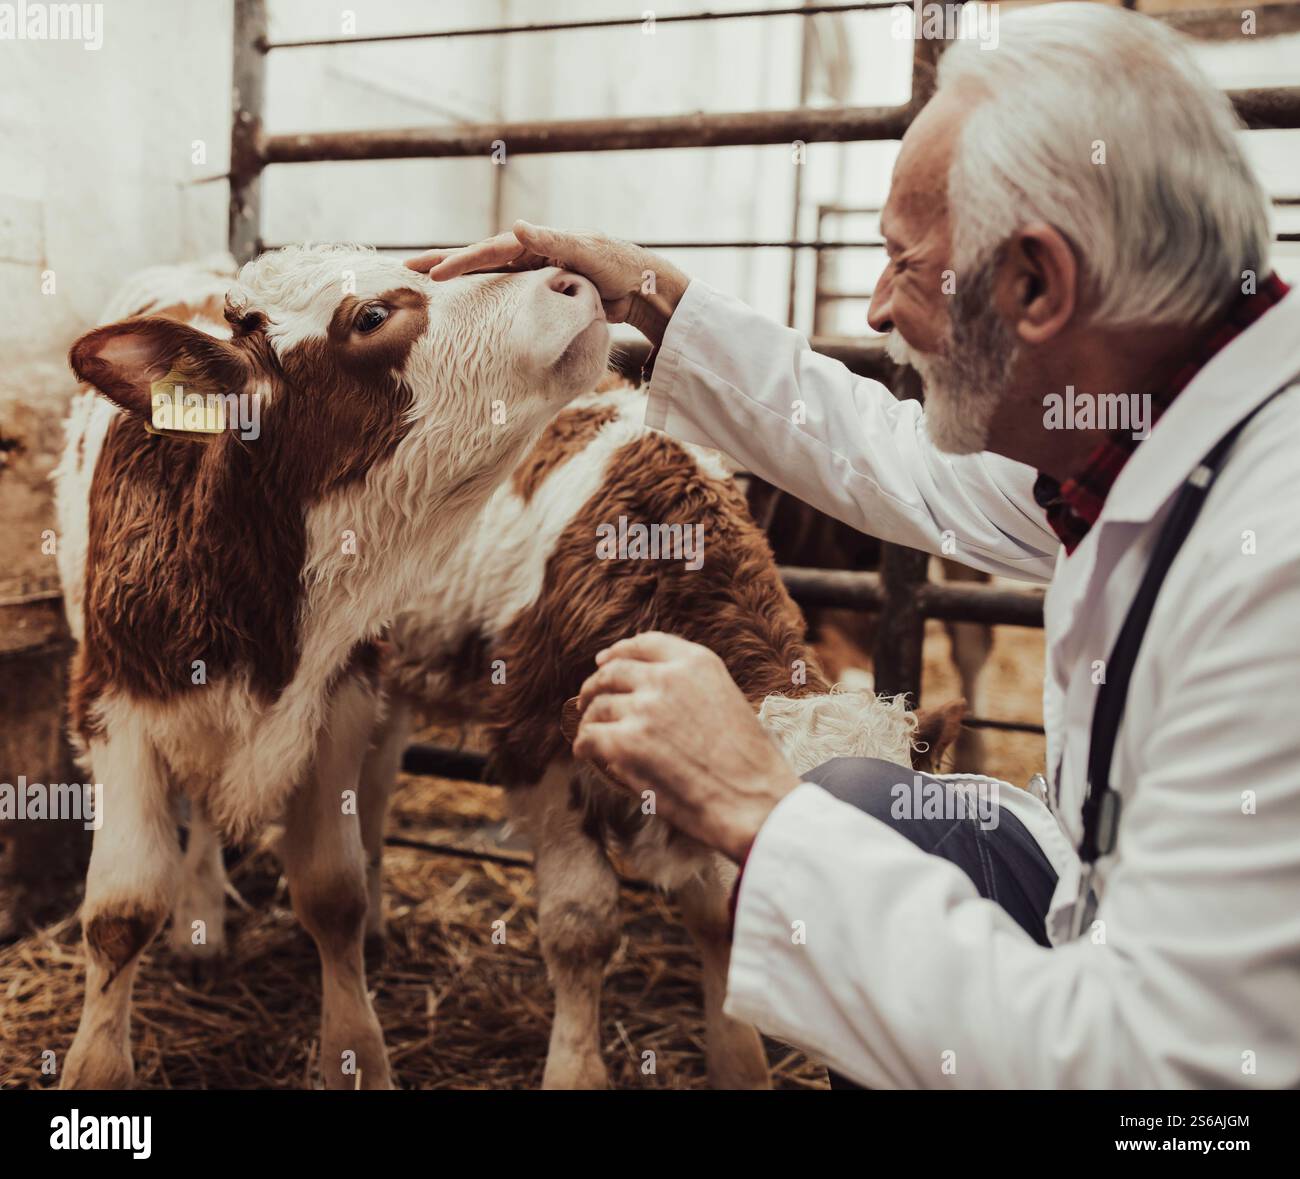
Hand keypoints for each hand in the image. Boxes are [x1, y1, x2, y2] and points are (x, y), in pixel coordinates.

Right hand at [406, 221, 689, 345]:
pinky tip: (460, 311)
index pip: (488, 251)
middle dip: (440, 264)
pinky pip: (500, 297)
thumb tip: (516, 225)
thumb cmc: (619, 266)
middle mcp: (528, 254)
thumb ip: (553, 240)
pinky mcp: (538, 294)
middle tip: (404, 270)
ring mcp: (531, 274)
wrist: (641, 289)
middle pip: (476, 260)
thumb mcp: (587, 251)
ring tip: (419, 289)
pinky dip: (478, 300)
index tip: (433, 275)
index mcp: (535, 242)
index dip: (459, 262)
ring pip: (483, 278)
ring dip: (454, 284)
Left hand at [573, 632, 801, 862]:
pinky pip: (589, 738)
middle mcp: (667, 678)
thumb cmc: (750, 764)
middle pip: (613, 672)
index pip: (645, 644)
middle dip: (596, 686)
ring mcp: (644, 709)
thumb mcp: (729, 700)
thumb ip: (691, 687)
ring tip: (592, 734)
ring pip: (598, 707)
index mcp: (696, 662)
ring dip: (590, 721)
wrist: (755, 802)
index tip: (604, 661)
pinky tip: (588, 755)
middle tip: (588, 701)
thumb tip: (651, 692)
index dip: (619, 652)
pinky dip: (585, 747)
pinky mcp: (625, 743)